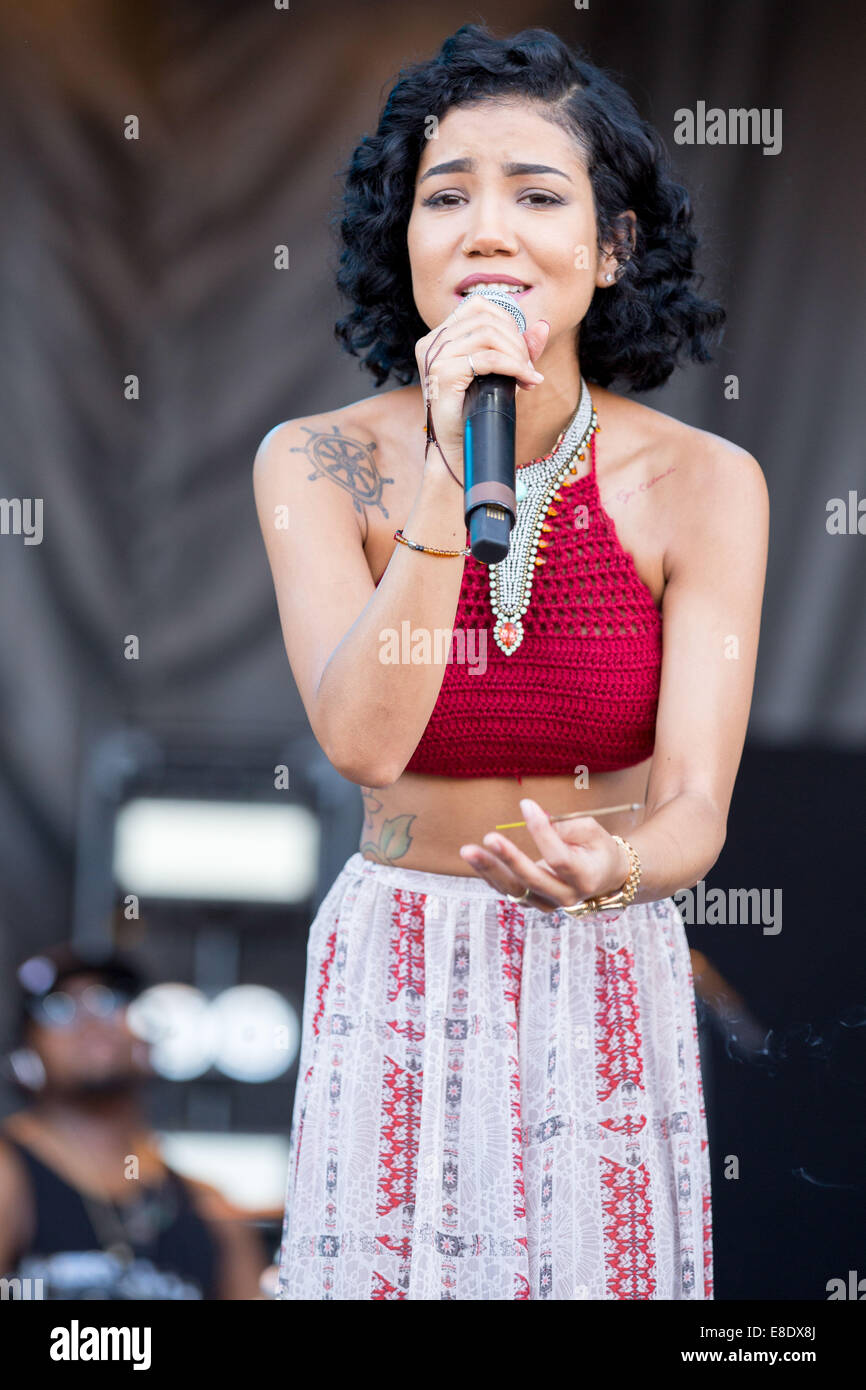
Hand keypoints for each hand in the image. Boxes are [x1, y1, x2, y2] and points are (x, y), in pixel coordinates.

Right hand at [415, 297, 549, 471]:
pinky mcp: (441, 372)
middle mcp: (432, 341)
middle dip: (516, 341)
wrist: (458, 449)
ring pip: (489, 336)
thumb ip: (519, 349)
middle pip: (486, 318)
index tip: (520, 351)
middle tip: (529, 368)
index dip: (508, 321)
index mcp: (440, 336)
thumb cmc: (476, 413)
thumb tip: (543, 325)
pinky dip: (513, 367)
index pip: (478, 306)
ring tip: (527, 376)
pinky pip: (488, 359)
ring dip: (517, 354)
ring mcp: (433, 355)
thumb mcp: (501, 374)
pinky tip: (525, 381)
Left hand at [458, 797, 629, 913]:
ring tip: (468, 850)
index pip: (559, 857)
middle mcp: (567, 896)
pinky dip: (490, 874)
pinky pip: (509, 890)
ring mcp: (548, 903)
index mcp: (586, 877)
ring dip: (489, 870)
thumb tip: (534, 815)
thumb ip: (564, 826)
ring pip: (515, 890)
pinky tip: (475, 857)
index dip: (541, 831)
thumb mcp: (591, 831)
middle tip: (488, 838)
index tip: (526, 805)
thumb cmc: (597, 848)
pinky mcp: (533, 903)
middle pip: (532, 880)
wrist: (603, 878)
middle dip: (508, 859)